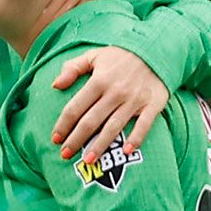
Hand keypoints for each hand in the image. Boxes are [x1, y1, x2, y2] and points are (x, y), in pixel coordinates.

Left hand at [51, 47, 167, 162]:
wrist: (155, 50)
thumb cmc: (120, 56)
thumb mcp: (94, 56)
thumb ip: (73, 68)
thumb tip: (55, 85)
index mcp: (99, 80)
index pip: (75, 107)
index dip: (63, 124)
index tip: (55, 139)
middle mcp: (115, 92)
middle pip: (91, 121)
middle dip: (76, 140)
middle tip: (65, 154)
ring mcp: (134, 100)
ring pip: (114, 127)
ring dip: (100, 145)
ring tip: (88, 161)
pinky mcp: (152, 105)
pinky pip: (144, 125)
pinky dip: (136, 138)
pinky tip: (127, 152)